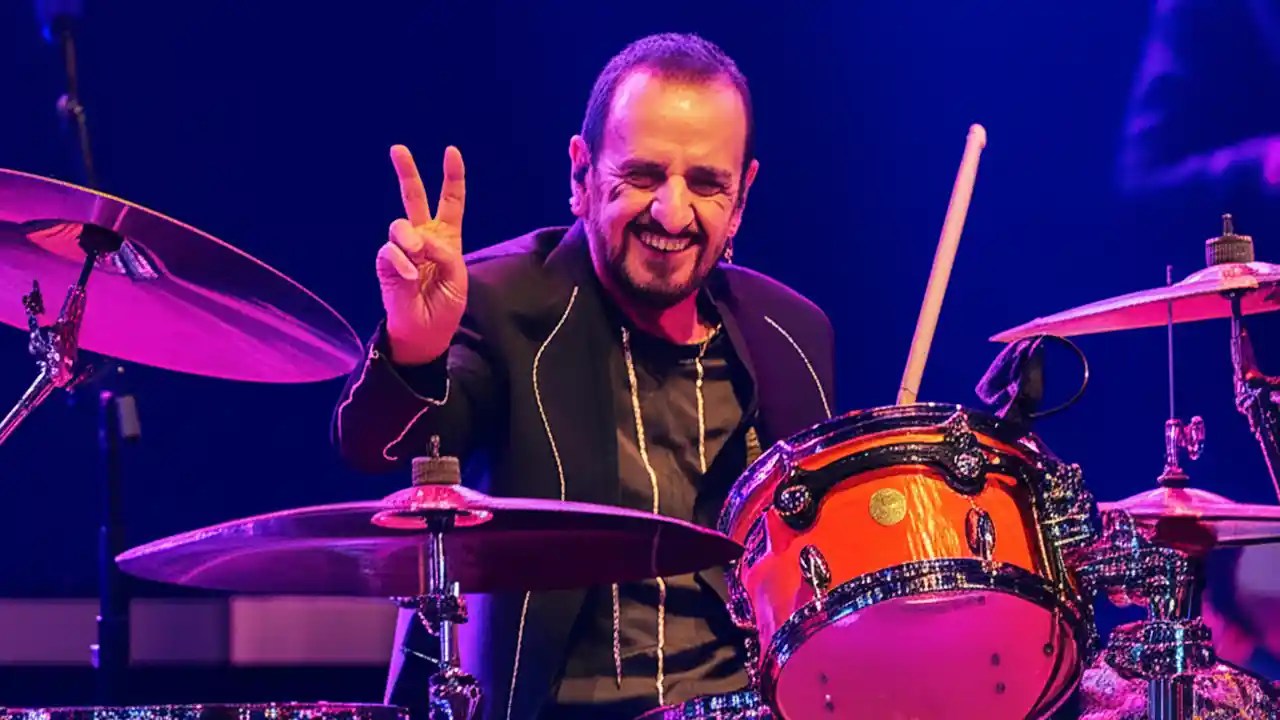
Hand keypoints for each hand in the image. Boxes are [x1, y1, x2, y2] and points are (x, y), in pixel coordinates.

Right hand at [377, 144, 467, 365]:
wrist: (424, 334)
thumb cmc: (444, 306)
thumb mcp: (457, 277)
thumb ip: (443, 253)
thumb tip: (415, 240)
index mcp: (446, 238)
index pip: (450, 202)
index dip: (452, 177)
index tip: (450, 151)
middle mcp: (423, 237)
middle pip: (414, 198)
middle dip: (407, 172)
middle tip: (397, 149)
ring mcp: (403, 249)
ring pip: (401, 226)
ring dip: (411, 239)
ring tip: (417, 257)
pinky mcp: (386, 264)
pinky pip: (390, 252)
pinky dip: (402, 262)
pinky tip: (411, 276)